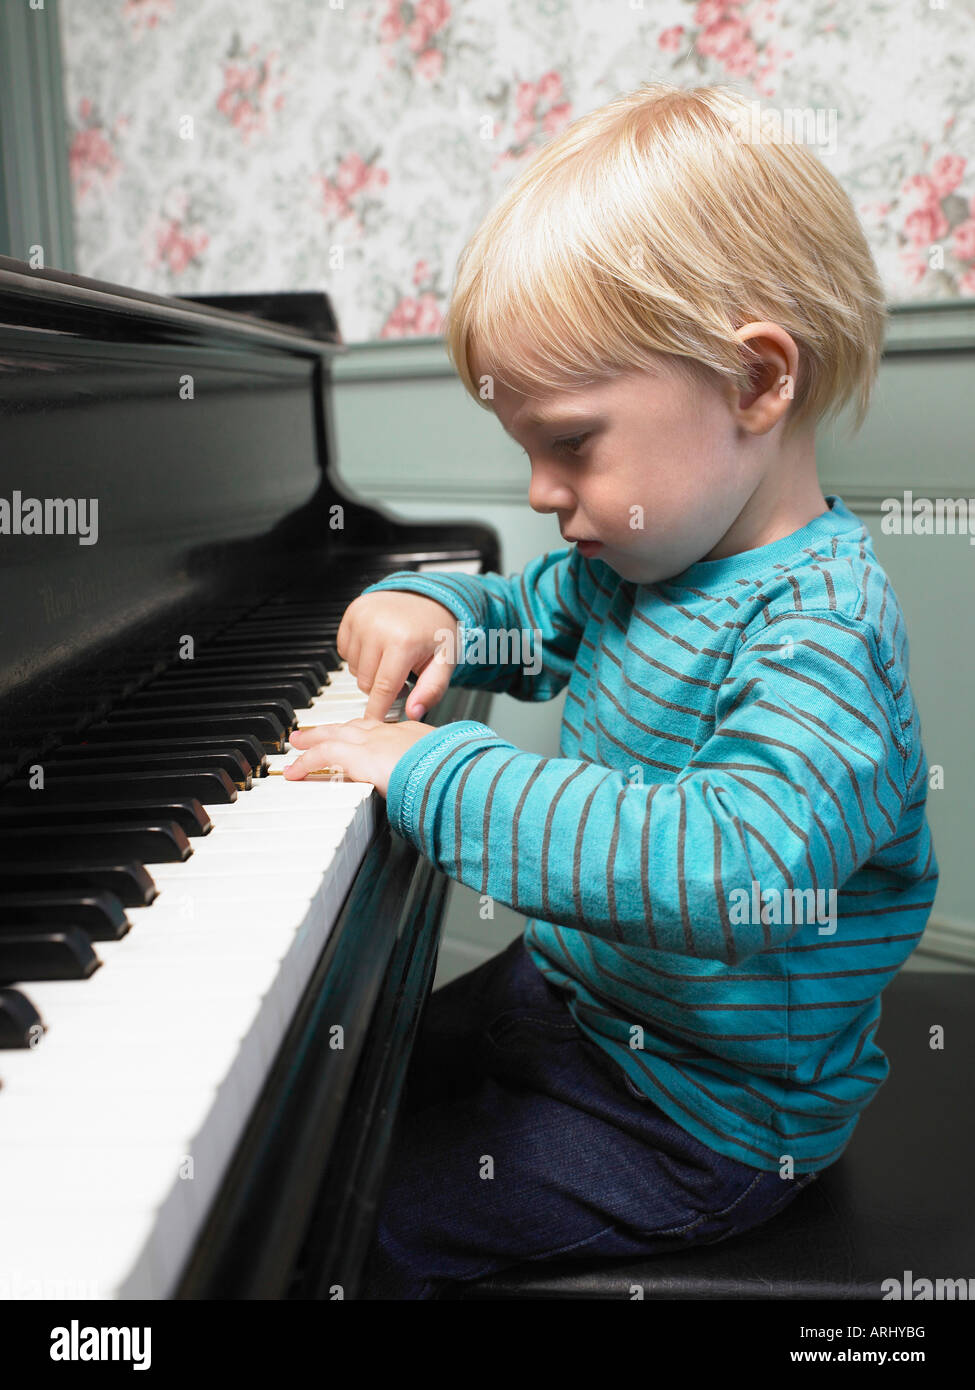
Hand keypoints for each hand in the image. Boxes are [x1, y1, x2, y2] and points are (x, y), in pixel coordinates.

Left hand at [284, 717, 438, 797]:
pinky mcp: (358, 754)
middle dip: (334, 728)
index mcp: (416, 736)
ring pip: (334, 735)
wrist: (453, 772)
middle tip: (318, 731)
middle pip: (354, 726)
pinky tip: (294, 771)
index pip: (384, 729)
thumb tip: (438, 798)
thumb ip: (435, 780)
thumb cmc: (457, 776)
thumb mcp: (448, 773)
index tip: (357, 736)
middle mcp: (392, 733)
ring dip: (314, 740)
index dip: (365, 732)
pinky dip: (306, 763)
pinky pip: (323, 755)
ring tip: (298, 743)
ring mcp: (374, 741)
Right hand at [335, 591, 459, 721]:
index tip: (373, 723)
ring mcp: (361, 618)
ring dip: (369, 671)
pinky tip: (377, 647)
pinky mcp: (351, 613)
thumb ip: (431, 690)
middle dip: (380, 687)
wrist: (430, 597)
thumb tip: (414, 713)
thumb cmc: (437, 631)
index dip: (378, 710)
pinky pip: (344, 651)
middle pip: (365, 682)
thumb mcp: (445, 662)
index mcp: (403, 641)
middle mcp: (377, 627)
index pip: (384, 688)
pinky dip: (358, 655)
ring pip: (353, 669)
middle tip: (401, 676)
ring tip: (390, 659)